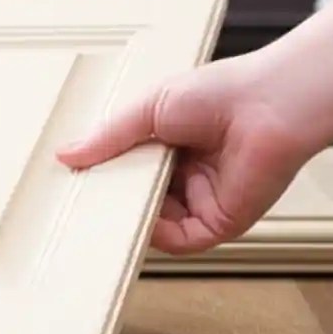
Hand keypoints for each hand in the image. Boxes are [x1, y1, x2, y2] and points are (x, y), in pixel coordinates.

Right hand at [56, 53, 312, 254]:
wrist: (267, 104)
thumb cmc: (220, 93)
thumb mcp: (148, 109)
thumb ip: (109, 137)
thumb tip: (65, 154)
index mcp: (172, 147)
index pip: (130, 174)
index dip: (106, 179)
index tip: (76, 182)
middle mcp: (188, 177)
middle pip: (141, 201)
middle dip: (113, 203)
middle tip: (78, 203)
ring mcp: (203, 201)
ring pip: (156, 223)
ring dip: (131, 219)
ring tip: (101, 211)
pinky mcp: (221, 222)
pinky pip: (181, 240)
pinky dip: (157, 235)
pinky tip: (138, 220)